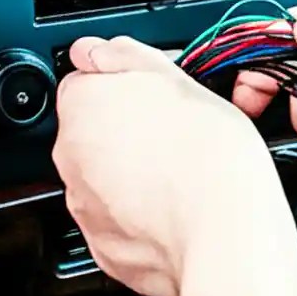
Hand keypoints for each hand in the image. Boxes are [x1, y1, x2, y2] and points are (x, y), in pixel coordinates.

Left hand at [54, 36, 290, 295]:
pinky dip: (138, 216)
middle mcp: (71, 155)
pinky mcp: (103, 245)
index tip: (148, 98)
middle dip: (125, 132)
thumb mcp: (178, 80)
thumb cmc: (211, 156)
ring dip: (131, 174)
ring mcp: (84, 204)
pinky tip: (173, 209)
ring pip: (102, 179)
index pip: (85, 81)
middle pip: (91, 132)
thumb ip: (125, 57)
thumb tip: (95, 50)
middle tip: (173, 136)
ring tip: (179, 176)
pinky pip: (116, 222)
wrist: (225, 231)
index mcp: (84, 104)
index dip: (121, 87)